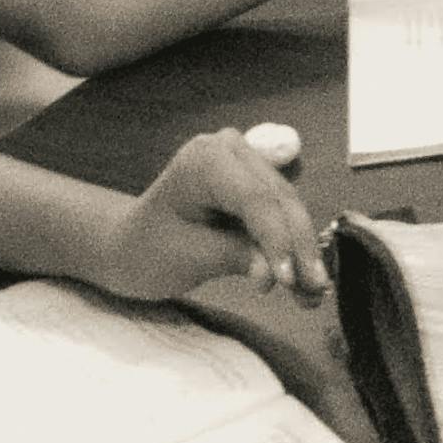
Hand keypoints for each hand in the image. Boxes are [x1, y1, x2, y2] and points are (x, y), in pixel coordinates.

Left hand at [87, 125, 328, 304]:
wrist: (128, 245)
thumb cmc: (146, 248)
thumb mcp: (189, 257)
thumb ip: (237, 258)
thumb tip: (279, 274)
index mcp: (205, 159)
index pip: (256, 199)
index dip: (279, 240)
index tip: (290, 280)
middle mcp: (230, 150)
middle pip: (280, 200)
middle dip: (298, 249)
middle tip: (313, 290)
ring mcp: (244, 163)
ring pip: (288, 208)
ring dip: (301, 252)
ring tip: (312, 292)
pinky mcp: (253, 182)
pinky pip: (280, 213)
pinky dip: (290, 246)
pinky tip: (301, 278)